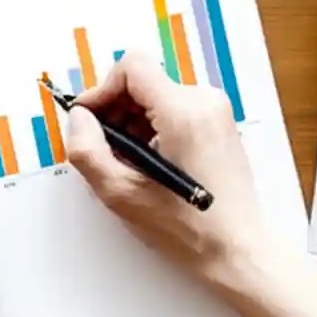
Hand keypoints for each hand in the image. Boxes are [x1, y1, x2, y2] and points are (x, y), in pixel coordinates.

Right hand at [65, 52, 307, 295]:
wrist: (237, 249)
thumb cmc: (187, 228)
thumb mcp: (121, 193)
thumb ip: (87, 150)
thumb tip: (79, 117)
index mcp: (183, 112)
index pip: (132, 67)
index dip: (101, 90)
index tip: (88, 121)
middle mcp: (204, 101)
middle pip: (142, 82)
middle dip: (115, 112)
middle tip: (107, 152)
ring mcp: (215, 111)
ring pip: (155, 97)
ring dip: (133, 124)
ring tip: (130, 165)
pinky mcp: (219, 124)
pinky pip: (173, 110)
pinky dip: (152, 130)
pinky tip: (150, 165)